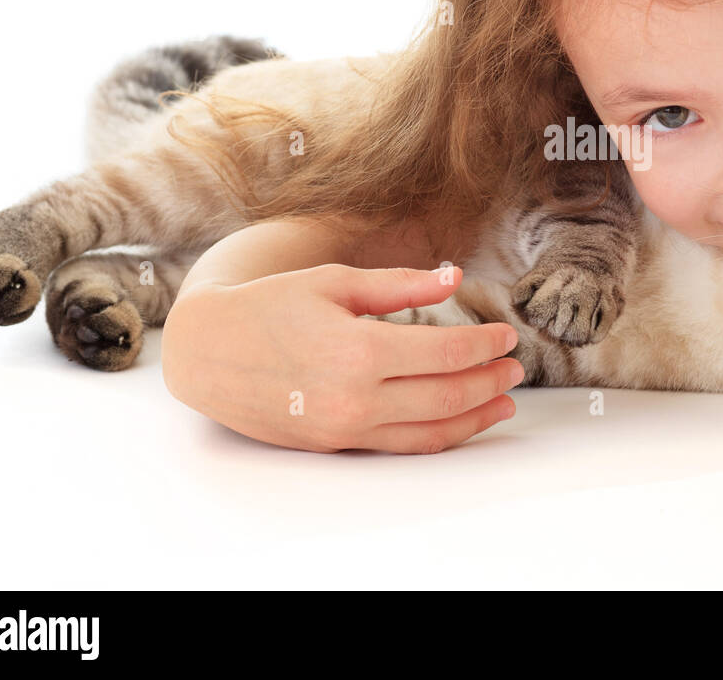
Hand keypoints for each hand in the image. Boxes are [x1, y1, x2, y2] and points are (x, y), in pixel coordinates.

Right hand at [161, 264, 521, 452]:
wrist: (207, 353)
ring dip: (475, 417)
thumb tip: (455, 276)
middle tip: (515, 367)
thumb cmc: (270, 306)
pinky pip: (402, 447)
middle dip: (489, 381)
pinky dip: (440, 436)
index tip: (507, 334)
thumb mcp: (334, 280)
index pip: (445, 351)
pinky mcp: (336, 445)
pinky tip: (461, 422)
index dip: (484, 344)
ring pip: (430, 431)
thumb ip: (401, 283)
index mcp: (358, 349)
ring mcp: (345, 428)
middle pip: (447, 395)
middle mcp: (355, 397)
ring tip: (504, 401)